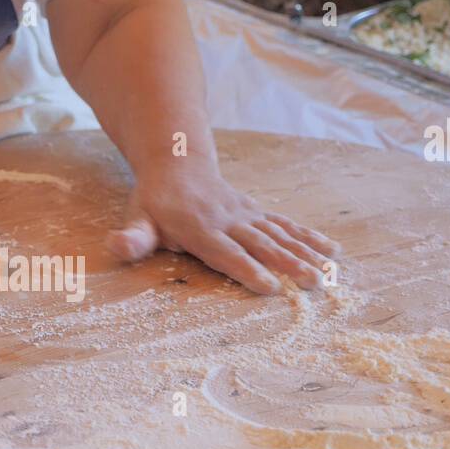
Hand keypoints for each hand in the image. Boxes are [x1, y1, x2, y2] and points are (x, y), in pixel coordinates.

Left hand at [108, 162, 341, 294]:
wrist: (176, 162)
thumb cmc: (154, 201)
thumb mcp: (138, 218)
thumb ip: (133, 236)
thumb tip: (117, 245)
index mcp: (198, 227)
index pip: (225, 252)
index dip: (246, 268)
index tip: (269, 286)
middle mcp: (227, 219)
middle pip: (260, 244)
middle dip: (287, 264)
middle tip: (311, 283)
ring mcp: (245, 214)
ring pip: (278, 234)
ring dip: (305, 253)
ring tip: (328, 273)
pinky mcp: (255, 211)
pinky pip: (285, 224)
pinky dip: (308, 236)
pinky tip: (331, 250)